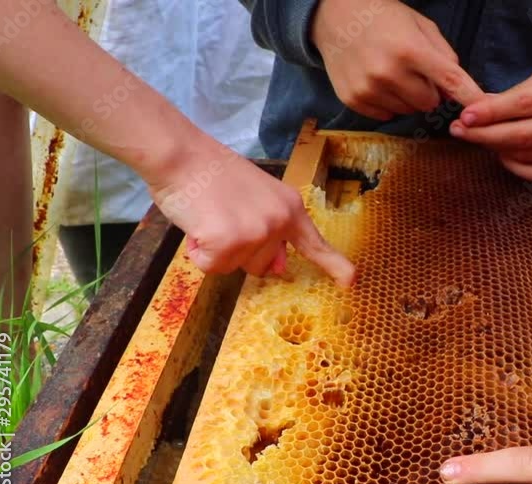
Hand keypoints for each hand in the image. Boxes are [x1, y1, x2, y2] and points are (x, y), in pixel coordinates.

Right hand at [144, 138, 354, 283]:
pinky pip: (211, 266)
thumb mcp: (254, 197)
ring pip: (234, 267)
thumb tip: (278, 268)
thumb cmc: (211, 173)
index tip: (351, 281)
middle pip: (262, 266)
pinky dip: (197, 252)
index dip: (333, 265)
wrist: (181, 153)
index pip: (314, 243)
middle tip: (221, 216)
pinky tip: (196, 224)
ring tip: (207, 217)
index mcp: (289, 207)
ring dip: (216, 250)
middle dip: (239, 251)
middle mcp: (278, 221)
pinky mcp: (228, 241)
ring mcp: (256, 232)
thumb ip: (270, 230)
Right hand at [311, 0, 484, 120]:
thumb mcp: (421, 26)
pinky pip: (386, 115)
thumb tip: (456, 90)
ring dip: (408, 97)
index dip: (469, 96)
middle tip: (415, 71)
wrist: (335, 16)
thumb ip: (444, 56)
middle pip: (430, 103)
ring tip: (393, 72)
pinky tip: (378, 81)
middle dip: (429, 91)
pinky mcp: (354, 100)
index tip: (484, 110)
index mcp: (410, 49)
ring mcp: (369, 88)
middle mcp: (388, 72)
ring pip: (408, 111)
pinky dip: (388, 103)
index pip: (450, 80)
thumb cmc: (385, 18)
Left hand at [449, 62, 531, 180]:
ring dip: (494, 148)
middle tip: (458, 130)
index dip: (491, 113)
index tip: (465, 115)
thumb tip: (480, 108)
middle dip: (483, 134)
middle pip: (520, 136)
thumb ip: (516, 93)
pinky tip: (500, 151)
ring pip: (524, 156)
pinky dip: (511, 164)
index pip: (524, 107)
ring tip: (475, 136)